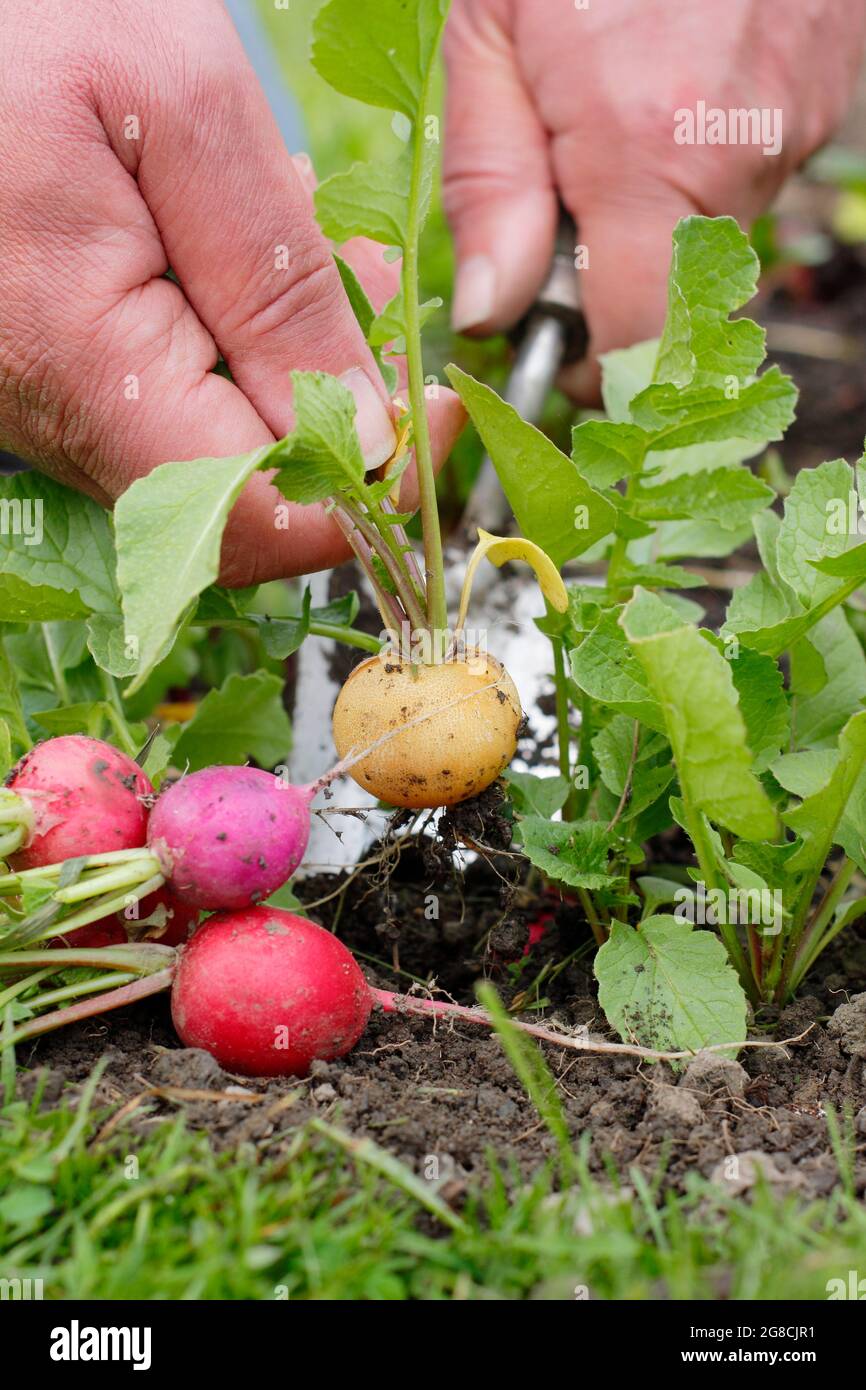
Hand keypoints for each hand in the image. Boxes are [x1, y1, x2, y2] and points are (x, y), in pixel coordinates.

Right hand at [0, 0, 463, 585]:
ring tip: (307, 238)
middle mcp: (50, 411)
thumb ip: (280, 285)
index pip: (253, 517)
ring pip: (212, 452)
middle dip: (340, 409)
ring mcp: (45, 402)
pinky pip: (170, 405)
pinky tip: (240, 254)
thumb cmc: (26, 21)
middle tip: (374, 289)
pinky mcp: (51, 376)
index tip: (428, 412)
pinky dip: (237, 346)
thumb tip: (362, 435)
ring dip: (293, 366)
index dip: (361, 488)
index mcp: (80, 358)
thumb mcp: (184, 111)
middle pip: (240, 495)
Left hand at [443, 0, 865, 397]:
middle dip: (606, 291)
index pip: (634, 345)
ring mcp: (794, 127)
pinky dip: (693, 164)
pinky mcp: (821, 98)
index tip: (538, 345)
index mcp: (647, 149)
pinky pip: (744, 176)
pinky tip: (660, 92)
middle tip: (554, 211)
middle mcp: (737, 155)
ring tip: (603, 126)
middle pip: (672, 302)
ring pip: (708, 239)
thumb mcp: (489, 30)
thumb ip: (489, 184)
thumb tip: (490, 311)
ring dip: (648, 219)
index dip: (584, 372)